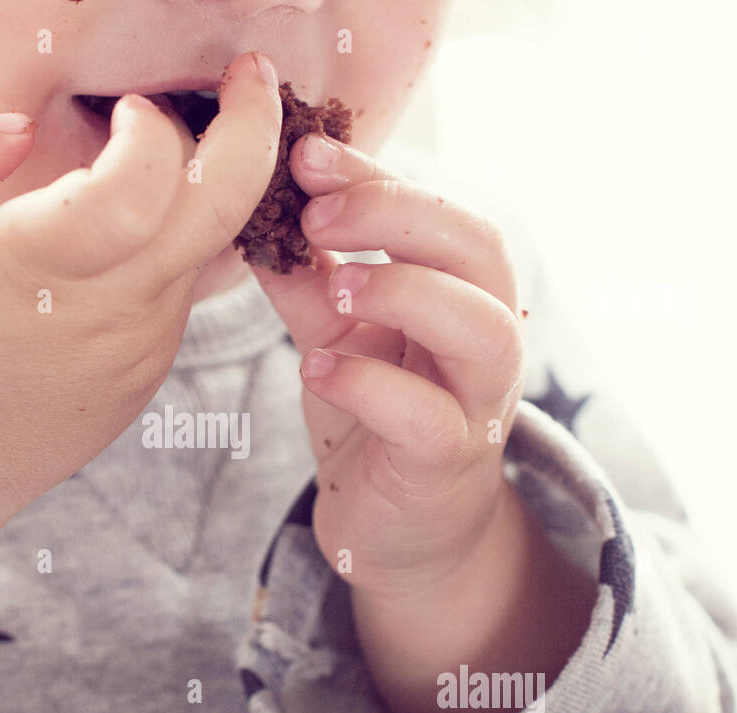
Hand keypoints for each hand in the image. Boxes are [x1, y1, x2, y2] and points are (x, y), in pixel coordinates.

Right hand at [0, 51, 282, 520]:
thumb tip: (22, 125)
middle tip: (255, 76)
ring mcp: (141, 349)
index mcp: (44, 268)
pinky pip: (183, 292)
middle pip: (225, 207)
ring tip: (168, 152)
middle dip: (256, 125)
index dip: (153, 124)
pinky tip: (131, 232)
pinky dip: (175, 245)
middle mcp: (113, 310)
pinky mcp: (148, 373)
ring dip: (208, 189)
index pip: (149, 178)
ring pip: (209, 249)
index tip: (127, 107)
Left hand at [251, 132, 523, 597]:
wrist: (398, 532)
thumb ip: (306, 280)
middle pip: (478, 250)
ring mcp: (476, 404)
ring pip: (479, 327)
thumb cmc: (375, 421)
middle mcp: (484, 341)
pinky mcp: (447, 463)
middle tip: (317, 210)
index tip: (308, 155)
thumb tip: (253, 209)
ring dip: (403, 291)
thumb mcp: (334, 337)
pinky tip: (317, 369)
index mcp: (460, 295)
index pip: (441, 214)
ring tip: (333, 284)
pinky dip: (370, 385)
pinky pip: (426, 416)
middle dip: (397, 214)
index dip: (380, 178)